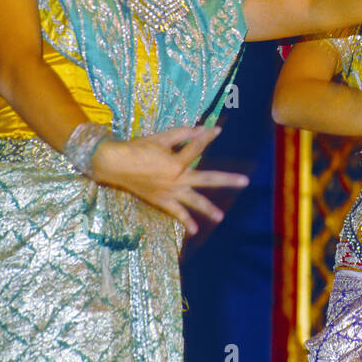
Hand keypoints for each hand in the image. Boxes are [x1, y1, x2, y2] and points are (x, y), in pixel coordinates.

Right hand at [91, 125, 247, 235]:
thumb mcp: (160, 138)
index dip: (207, 137)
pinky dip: (185, 221)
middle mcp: (177, 178)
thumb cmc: (139, 148)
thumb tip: (201, 130)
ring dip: (208, 209)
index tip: (218, 130)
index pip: (197, 147)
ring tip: (221, 217)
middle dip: (227, 179)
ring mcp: (170, 192)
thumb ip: (182, 135)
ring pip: (194, 201)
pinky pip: (176, 213)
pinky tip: (195, 231)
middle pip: (207, 179)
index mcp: (176, 161)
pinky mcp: (162, 200)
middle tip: (245, 181)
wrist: (116, 165)